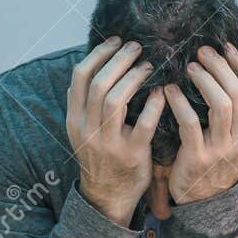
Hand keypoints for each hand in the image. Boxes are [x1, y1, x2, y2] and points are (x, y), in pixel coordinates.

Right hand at [66, 37, 164, 225]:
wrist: (107, 197)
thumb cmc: (101, 155)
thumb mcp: (83, 130)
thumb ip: (85, 102)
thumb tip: (92, 65)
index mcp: (75, 119)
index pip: (80, 76)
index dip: (99, 53)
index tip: (116, 41)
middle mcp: (87, 129)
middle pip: (99, 83)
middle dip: (119, 59)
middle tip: (137, 47)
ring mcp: (108, 143)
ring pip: (115, 100)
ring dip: (134, 77)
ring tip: (149, 66)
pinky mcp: (131, 155)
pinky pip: (143, 124)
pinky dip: (154, 105)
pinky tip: (163, 92)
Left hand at [166, 44, 237, 205]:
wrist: (206, 203)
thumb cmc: (216, 162)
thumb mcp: (235, 139)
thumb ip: (234, 112)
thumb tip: (226, 71)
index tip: (225, 47)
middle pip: (237, 92)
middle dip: (220, 66)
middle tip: (202, 52)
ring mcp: (222, 149)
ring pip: (221, 104)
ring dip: (204, 80)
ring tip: (189, 67)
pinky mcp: (199, 158)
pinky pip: (190, 124)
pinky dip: (179, 103)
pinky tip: (169, 91)